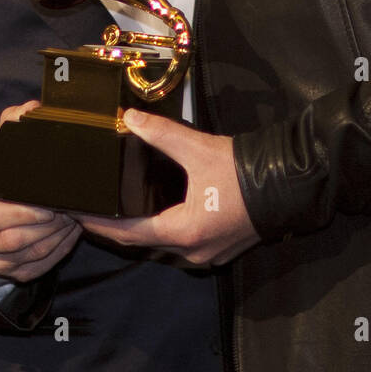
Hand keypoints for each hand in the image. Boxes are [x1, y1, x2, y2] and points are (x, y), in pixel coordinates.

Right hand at [0, 100, 80, 281]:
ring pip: (29, 255)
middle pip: (13, 239)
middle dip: (46, 225)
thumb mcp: (5, 154)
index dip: (24, 210)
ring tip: (72, 219)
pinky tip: (70, 234)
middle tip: (67, 211)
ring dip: (57, 237)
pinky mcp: (10, 273)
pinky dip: (58, 251)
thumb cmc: (4, 183)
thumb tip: (30, 109)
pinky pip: (37, 268)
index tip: (51, 202)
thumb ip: (13, 126)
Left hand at [76, 110, 259, 266]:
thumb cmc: (247, 172)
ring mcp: (210, 254)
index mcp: (184, 232)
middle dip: (117, 229)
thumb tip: (130, 118)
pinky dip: (164, 230)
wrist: (293, 183)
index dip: (100, 224)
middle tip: (91, 210)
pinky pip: (183, 243)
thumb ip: (161, 133)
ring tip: (117, 211)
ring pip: (164, 245)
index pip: (128, 233)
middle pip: (144, 243)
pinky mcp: (222, 247)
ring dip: (141, 231)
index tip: (76, 213)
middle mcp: (194, 252)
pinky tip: (156, 213)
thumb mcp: (199, 149)